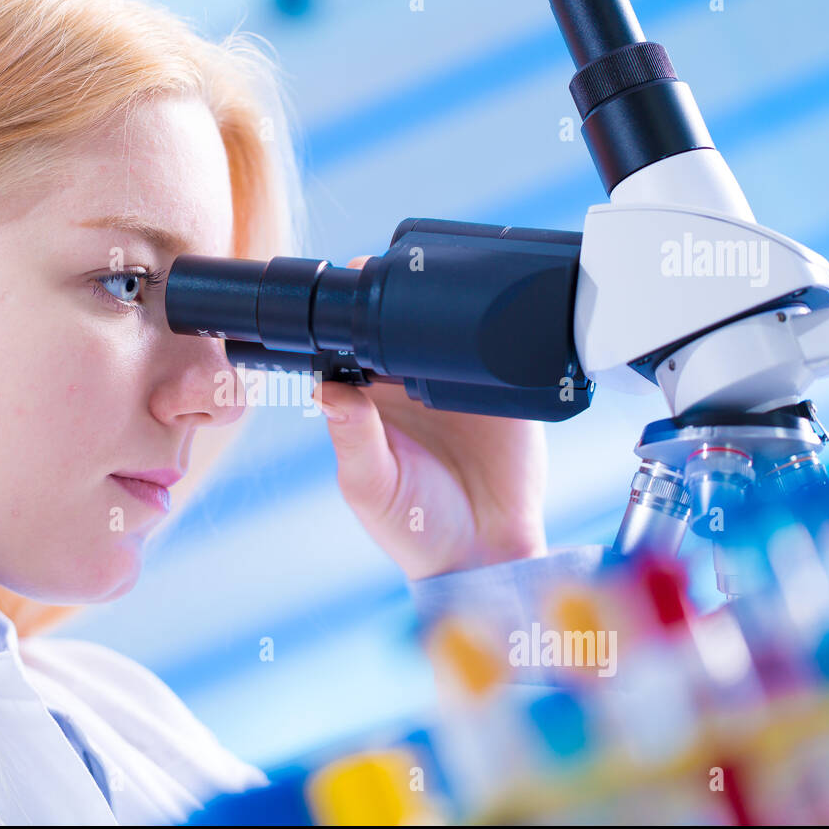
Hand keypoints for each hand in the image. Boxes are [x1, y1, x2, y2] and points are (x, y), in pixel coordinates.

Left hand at [312, 257, 548, 580]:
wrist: (486, 555)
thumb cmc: (414, 528)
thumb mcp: (372, 488)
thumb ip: (352, 439)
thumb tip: (326, 388)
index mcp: (367, 402)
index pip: (347, 344)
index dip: (342, 316)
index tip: (345, 292)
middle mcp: (408, 385)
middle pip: (392, 321)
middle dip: (390, 292)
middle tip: (393, 273)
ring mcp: (455, 381)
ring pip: (441, 324)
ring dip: (439, 301)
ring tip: (436, 284)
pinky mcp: (501, 387)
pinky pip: (493, 345)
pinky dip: (489, 324)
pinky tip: (483, 310)